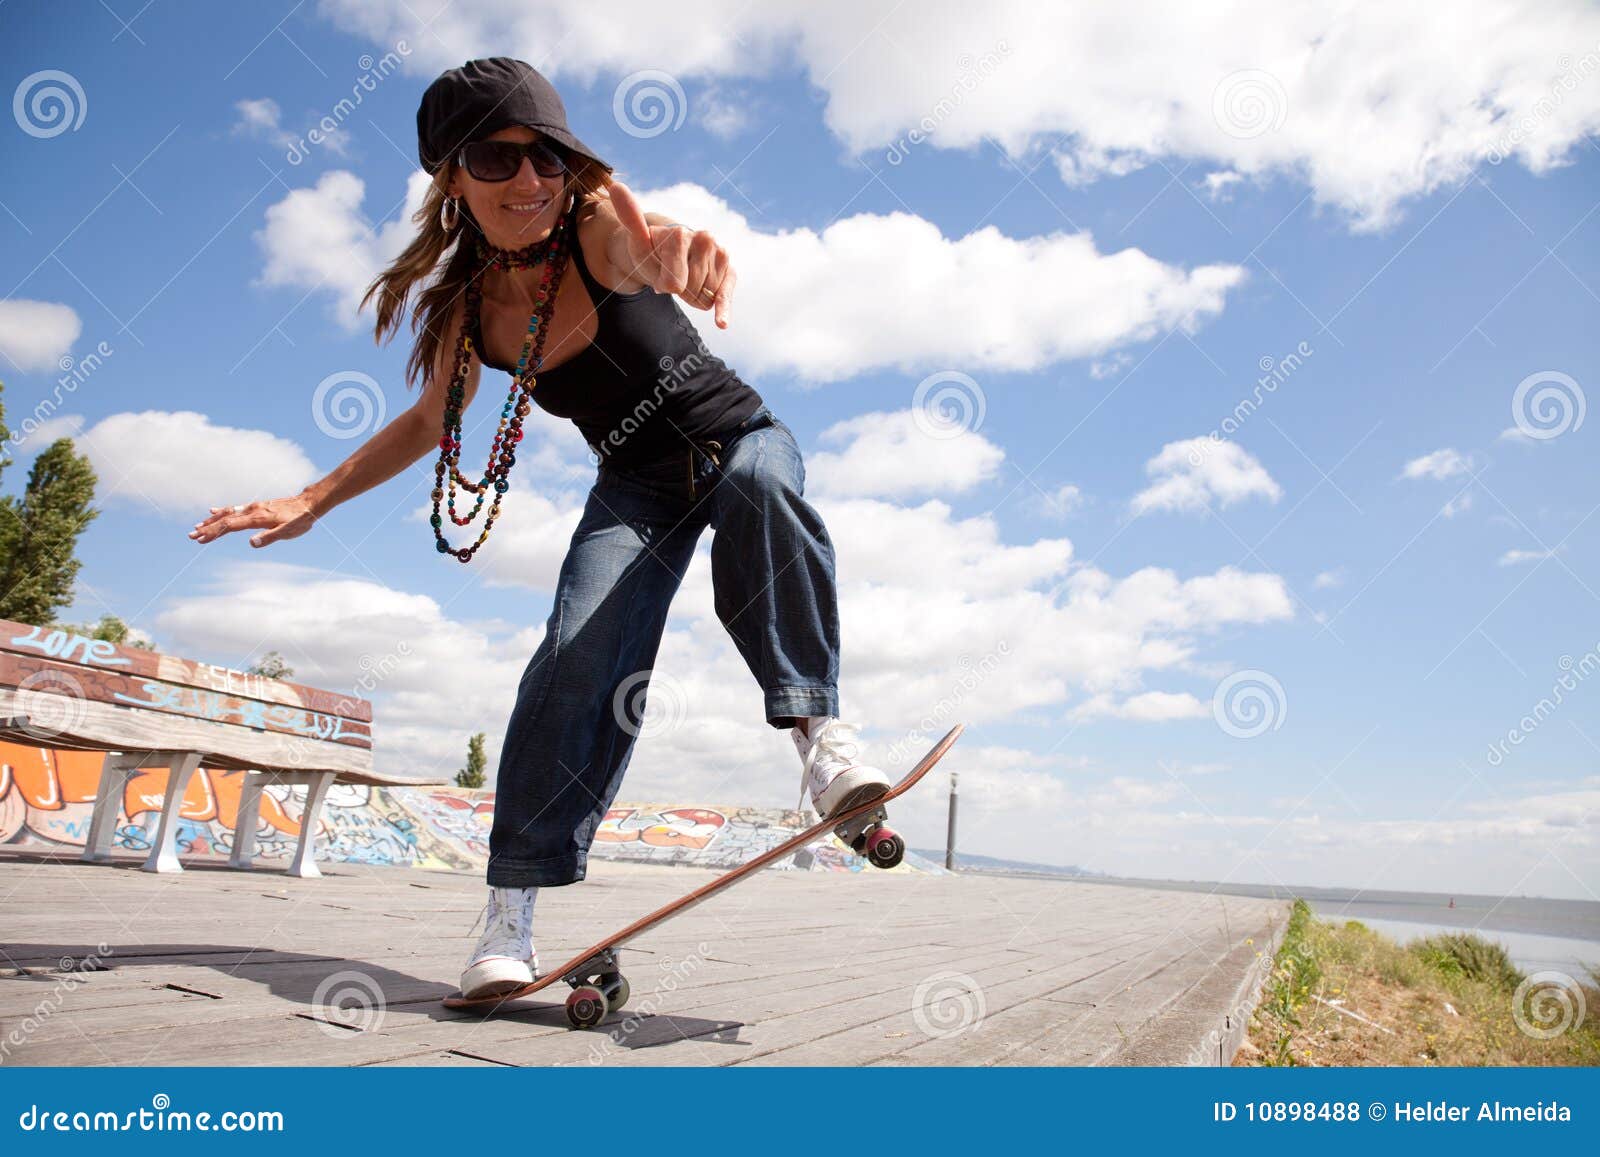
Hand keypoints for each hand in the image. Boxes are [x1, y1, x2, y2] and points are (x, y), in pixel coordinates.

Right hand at [189, 495, 317, 548]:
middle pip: (225, 519)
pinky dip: (222, 511)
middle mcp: (252, 510)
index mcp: (257, 518)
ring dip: (212, 520)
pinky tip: (213, 511)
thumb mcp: (289, 532)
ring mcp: (254, 507)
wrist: (309, 503)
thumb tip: (251, 543)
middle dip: (208, 528)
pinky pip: (235, 508)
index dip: (215, 533)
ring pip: (228, 513)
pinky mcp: (257, 506)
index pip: (230, 526)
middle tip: (191, 536)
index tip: (200, 539)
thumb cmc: (300, 520)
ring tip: (198, 527)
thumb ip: (270, 537)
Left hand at [608, 179, 735, 328]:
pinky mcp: (729, 269)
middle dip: (677, 289)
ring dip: (690, 294)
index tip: (658, 270)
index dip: (662, 284)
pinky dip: (723, 310)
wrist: (668, 251)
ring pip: (704, 296)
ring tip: (684, 276)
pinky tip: (721, 324)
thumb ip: (630, 216)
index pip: (673, 284)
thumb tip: (615, 185)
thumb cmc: (650, 249)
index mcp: (680, 233)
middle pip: (689, 290)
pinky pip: (726, 294)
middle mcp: (704, 238)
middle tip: (670, 273)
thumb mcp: (635, 239)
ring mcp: (719, 253)